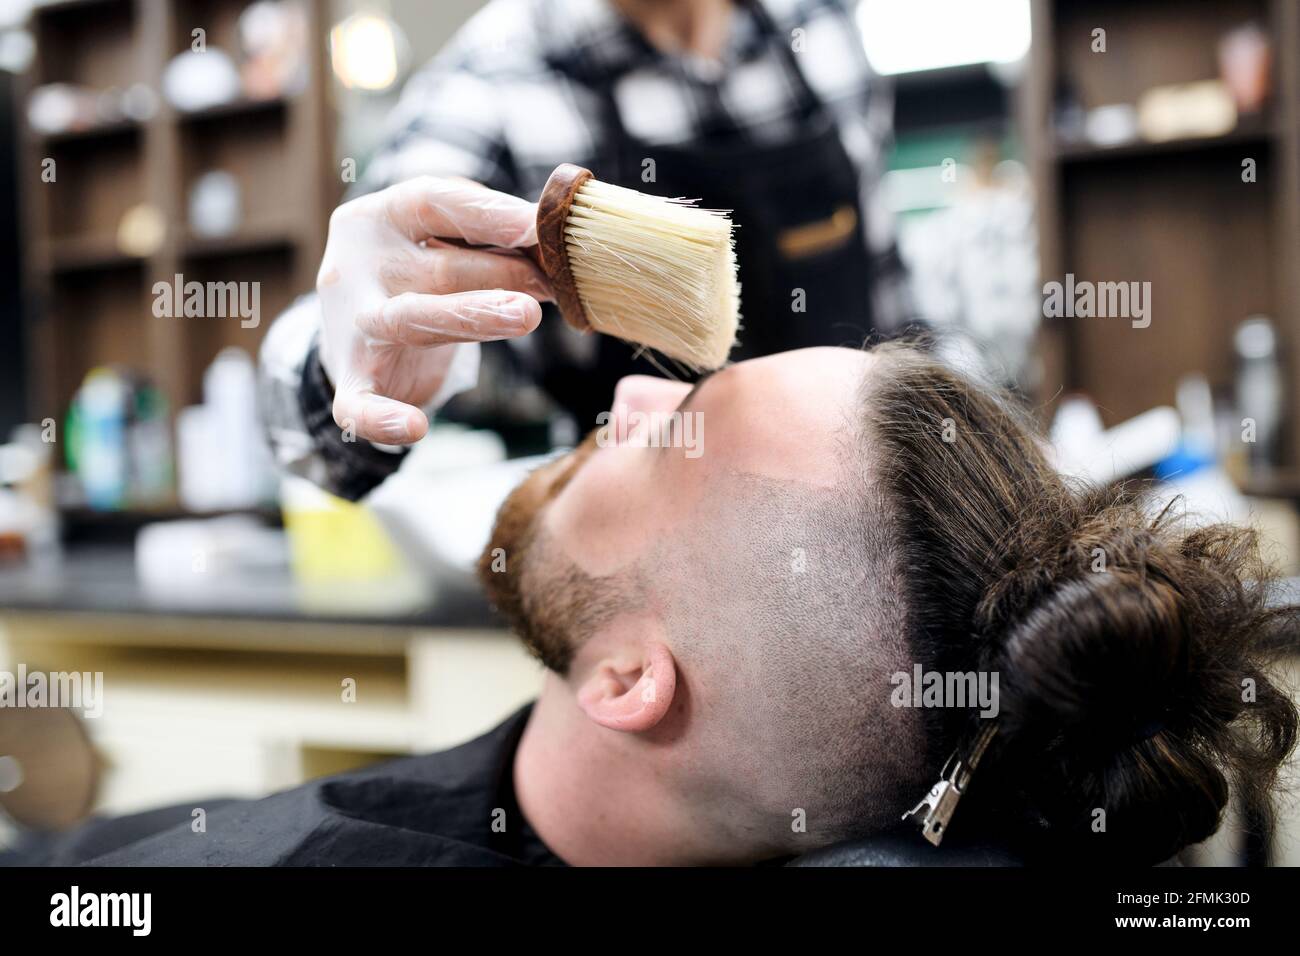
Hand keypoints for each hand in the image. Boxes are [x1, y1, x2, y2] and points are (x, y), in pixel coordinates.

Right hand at [316, 176, 551, 443]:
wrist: (351, 331)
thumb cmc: (417, 274)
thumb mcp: (444, 243)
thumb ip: (490, 238)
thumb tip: (555, 236)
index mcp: (382, 219)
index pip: (433, 202)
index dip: (485, 212)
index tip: (534, 224)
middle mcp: (359, 268)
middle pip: (436, 268)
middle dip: (501, 274)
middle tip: (552, 282)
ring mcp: (354, 326)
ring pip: (410, 321)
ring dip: (471, 317)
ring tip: (526, 316)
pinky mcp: (353, 382)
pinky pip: (359, 406)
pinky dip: (382, 420)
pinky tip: (414, 429)